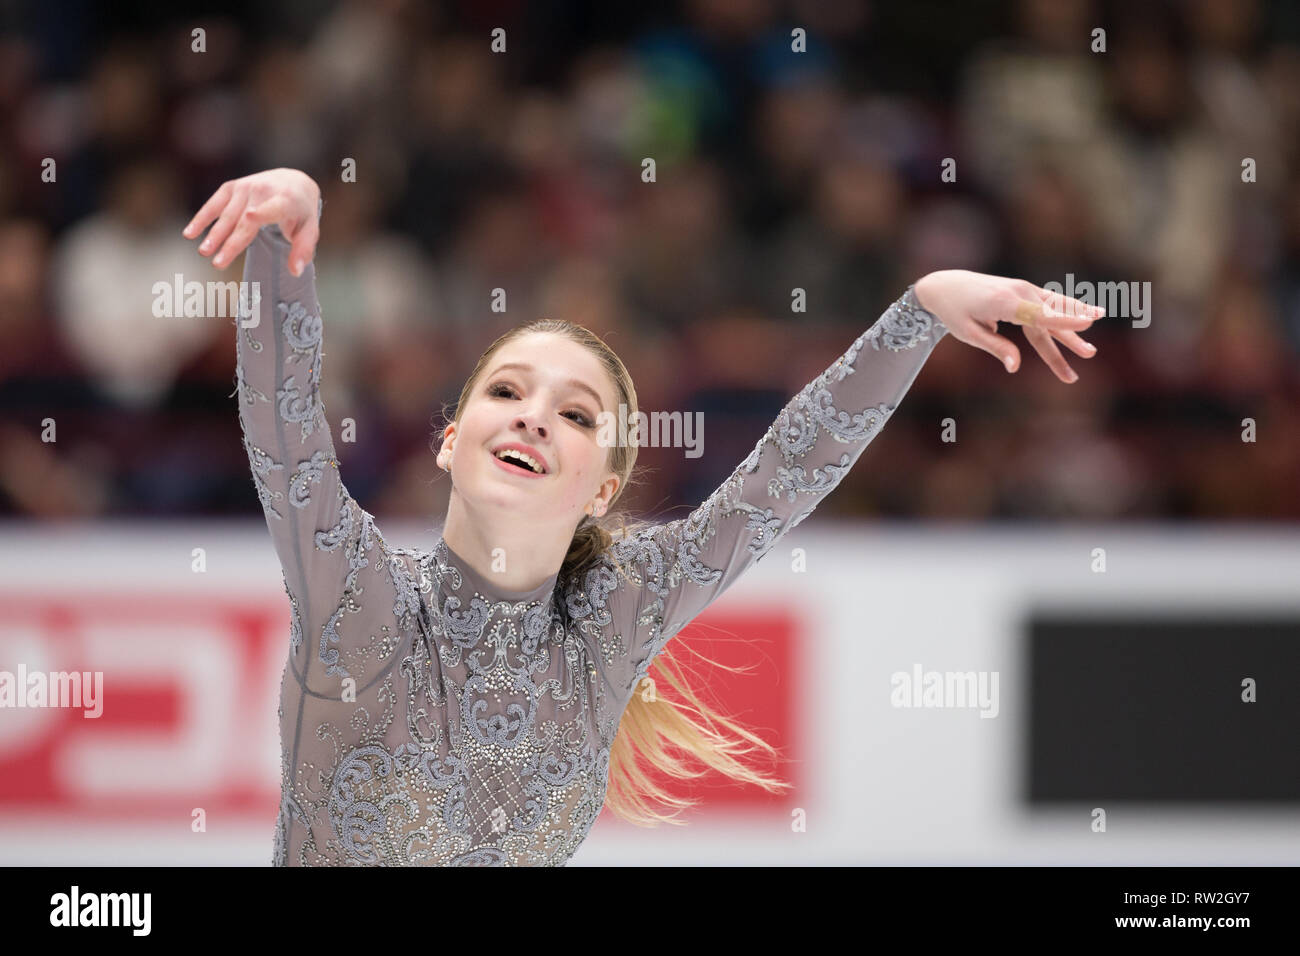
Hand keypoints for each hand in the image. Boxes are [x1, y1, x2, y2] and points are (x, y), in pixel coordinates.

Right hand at [182, 168, 320, 275]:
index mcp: (285, 200)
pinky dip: (202, 218)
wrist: (292, 182)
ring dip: (213, 234)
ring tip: (204, 252)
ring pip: (227, 215)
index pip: (273, 208)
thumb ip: (303, 250)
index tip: (250, 217)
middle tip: (217, 263)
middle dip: (230, 242)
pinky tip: (189, 233)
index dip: (262, 212)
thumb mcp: (310, 230)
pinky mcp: (232, 186)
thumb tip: (295, 272)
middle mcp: (263, 190)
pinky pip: (214, 204)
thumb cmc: (301, 213)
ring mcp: (245, 186)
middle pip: (244, 221)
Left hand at [914, 269, 1104, 382]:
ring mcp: (1023, 289)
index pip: (1039, 314)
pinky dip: (1066, 311)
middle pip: (1050, 318)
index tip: (1087, 323)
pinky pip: (1049, 304)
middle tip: (1090, 354)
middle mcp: (1018, 292)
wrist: (947, 285)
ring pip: (1055, 308)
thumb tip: (1015, 367)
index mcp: (1003, 302)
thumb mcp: (968, 333)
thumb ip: (995, 347)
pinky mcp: (1025, 291)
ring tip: (1096, 331)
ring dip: (1075, 320)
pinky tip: (1085, 315)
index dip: (1064, 320)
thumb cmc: (954, 311)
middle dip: (1071, 338)